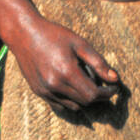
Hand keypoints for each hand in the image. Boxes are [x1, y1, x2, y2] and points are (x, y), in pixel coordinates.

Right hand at [6, 16, 120, 114]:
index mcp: (66, 72)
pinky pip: (60, 105)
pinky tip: (74, 88)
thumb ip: (98, 62)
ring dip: (85, 99)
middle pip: (84, 101)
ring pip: (73, 106)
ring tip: (89, 85)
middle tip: (105, 86)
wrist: (24, 33)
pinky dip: (70, 101)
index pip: (93, 94)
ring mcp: (45, 91)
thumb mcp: (79, 43)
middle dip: (98, 96)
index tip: (114, 87)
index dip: (107, 93)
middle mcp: (54, 85)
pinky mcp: (38, 92)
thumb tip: (115, 78)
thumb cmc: (54, 35)